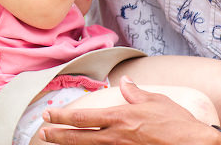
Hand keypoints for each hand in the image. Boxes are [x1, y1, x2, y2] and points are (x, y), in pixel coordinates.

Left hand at [40, 77, 220, 144]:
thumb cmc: (178, 123)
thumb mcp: (155, 101)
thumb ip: (135, 93)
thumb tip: (125, 82)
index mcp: (120, 117)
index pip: (82, 116)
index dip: (62, 117)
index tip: (48, 115)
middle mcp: (116, 136)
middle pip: (79, 137)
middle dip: (58, 135)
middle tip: (43, 133)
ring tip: (55, 143)